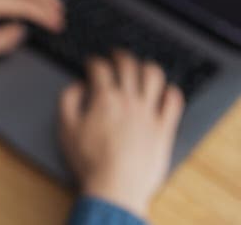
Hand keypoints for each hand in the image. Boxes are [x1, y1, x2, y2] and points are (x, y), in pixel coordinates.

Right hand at [59, 50, 184, 217]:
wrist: (116, 186)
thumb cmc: (90, 161)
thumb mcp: (66, 129)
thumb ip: (68, 101)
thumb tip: (77, 86)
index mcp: (105, 99)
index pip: (100, 68)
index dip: (94, 62)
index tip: (92, 64)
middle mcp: (129, 100)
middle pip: (128, 65)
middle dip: (120, 55)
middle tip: (116, 55)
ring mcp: (149, 113)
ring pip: (154, 77)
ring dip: (148, 67)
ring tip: (143, 66)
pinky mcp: (164, 128)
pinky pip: (174, 102)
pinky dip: (172, 92)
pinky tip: (168, 91)